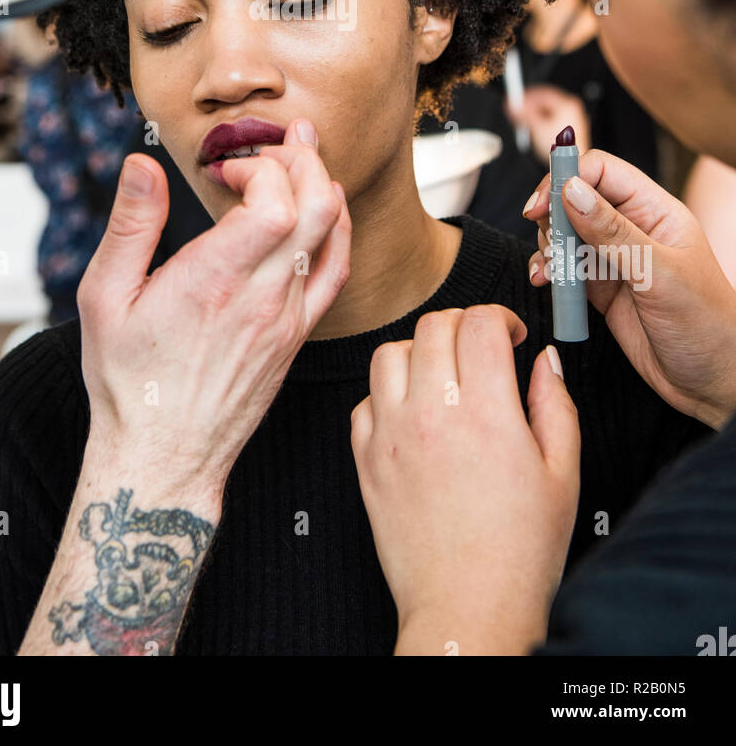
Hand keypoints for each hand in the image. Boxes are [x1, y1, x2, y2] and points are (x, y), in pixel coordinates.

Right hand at [78, 118, 350, 514]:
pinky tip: (319, 210)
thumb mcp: (105, 297)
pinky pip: (337, 270)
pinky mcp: (297, 335)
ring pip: (332, 233)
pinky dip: (336, 229)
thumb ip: (130, 225)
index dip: (260, 168)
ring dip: (320, 185)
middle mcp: (261, 298)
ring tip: (295, 160)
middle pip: (317, 207)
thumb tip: (141, 164)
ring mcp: (287, 318)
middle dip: (299, 160)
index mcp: (213, 282)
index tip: (226, 170)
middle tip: (267, 149)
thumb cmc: (128, 382)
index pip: (276, 204)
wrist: (163, 456)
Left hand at [351, 306, 579, 654]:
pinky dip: (386, 394)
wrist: (468, 609)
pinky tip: (412, 411)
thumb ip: (555, 404)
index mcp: (487, 414)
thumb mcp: (563, 473)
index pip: (480, 324)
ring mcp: (392, 436)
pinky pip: (363, 400)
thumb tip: (545, 360)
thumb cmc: (519, 553)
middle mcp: (432, 415)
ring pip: (389, 352)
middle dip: (463, 324)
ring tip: (442, 373)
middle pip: (434, 326)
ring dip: (418, 351)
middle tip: (480, 346)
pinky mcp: (366, 461)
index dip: (501, 317)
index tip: (511, 334)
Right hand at [504, 83, 590, 162]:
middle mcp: (571, 109)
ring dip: (533, 115)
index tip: (514, 99)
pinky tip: (533, 128)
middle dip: (529, 106)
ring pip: (546, 111)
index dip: (526, 96)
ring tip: (523, 121)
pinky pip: (550, 120)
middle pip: (544, 102)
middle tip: (516, 110)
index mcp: (566, 104)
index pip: (542, 93)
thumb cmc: (562, 150)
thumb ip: (523, 115)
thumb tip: (512, 106)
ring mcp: (571, 119)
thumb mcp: (537, 129)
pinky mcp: (568, 129)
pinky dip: (540, 122)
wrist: (571, 166)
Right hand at [525, 149, 735, 429]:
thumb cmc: (706, 325)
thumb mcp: (658, 274)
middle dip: (552, 217)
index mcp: (655, 211)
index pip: (602, 172)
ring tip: (548, 272)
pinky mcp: (600, 287)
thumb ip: (612, 232)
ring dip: (547, 247)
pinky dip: (548, 271)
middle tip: (550, 247)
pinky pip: (564, 267)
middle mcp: (633, 228)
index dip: (566, 179)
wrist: (713, 381)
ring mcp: (614, 258)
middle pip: (576, 198)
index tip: (540, 207)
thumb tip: (571, 190)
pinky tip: (545, 283)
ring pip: (565, 232)